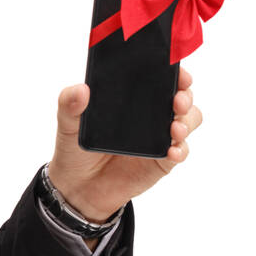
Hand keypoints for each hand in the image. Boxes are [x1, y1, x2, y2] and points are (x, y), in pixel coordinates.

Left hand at [45, 67, 201, 221]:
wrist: (77, 185)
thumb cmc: (75, 148)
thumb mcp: (68, 124)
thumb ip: (69, 104)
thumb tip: (80, 89)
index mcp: (132, 98)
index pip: (158, 77)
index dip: (172, 70)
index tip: (175, 69)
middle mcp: (151, 114)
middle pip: (181, 97)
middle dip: (185, 94)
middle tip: (177, 99)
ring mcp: (159, 137)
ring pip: (187, 121)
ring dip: (187, 121)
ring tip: (175, 128)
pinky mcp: (161, 160)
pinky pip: (180, 152)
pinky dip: (181, 150)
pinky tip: (172, 151)